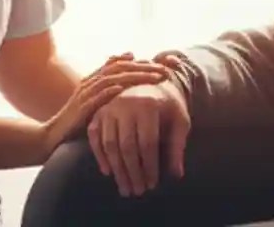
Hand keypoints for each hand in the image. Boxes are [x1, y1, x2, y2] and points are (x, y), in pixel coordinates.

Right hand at [39, 55, 168, 157]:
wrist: (54, 136)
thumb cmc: (78, 122)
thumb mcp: (95, 105)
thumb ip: (109, 94)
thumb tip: (128, 84)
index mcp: (95, 79)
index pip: (121, 63)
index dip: (141, 62)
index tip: (162, 63)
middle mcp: (90, 82)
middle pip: (120, 67)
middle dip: (144, 67)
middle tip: (165, 70)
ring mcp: (85, 94)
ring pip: (112, 78)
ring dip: (135, 76)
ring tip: (154, 78)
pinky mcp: (81, 109)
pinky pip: (97, 97)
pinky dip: (111, 91)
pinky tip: (125, 89)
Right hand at [87, 80, 190, 197]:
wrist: (149, 81)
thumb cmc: (167, 104)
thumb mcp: (179, 120)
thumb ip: (177, 145)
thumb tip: (176, 175)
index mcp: (148, 104)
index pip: (147, 143)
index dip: (150, 166)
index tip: (152, 184)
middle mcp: (125, 104)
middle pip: (127, 146)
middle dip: (133, 172)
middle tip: (138, 192)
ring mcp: (108, 107)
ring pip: (110, 144)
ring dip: (117, 170)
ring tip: (125, 188)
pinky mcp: (98, 111)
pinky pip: (94, 137)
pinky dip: (99, 155)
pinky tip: (108, 172)